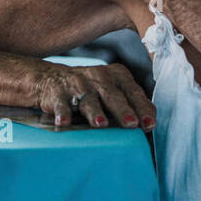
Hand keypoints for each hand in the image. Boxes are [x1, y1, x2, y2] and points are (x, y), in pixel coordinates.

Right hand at [33, 61, 155, 129]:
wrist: (49, 78)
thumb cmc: (89, 89)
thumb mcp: (111, 89)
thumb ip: (130, 102)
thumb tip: (151, 120)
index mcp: (116, 76)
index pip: (133, 92)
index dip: (142, 108)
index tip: (149, 124)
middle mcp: (98, 77)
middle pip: (113, 95)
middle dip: (123, 109)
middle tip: (131, 123)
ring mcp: (77, 84)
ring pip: (89, 100)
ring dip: (95, 112)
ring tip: (101, 124)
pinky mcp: (57, 93)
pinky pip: (61, 104)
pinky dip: (62, 113)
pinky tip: (64, 123)